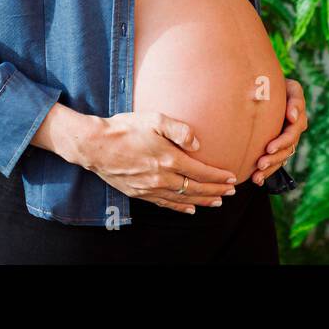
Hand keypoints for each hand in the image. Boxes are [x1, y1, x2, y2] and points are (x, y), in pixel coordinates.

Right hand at [82, 111, 237, 212]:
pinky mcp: (140, 193)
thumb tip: (198, 144)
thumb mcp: (154, 119)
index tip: (232, 178)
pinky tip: (190, 209)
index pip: (201, 172)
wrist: (96, 145)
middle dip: (216, 191)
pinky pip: (165, 204)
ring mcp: (150, 188)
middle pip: (195, 188)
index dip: (218, 177)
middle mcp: (162, 177)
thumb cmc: (125, 128)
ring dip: (202, 201)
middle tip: (231, 192)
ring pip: (182, 199)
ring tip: (217, 202)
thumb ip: (179, 129)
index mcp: (168, 158)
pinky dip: (180, 207)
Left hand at [253, 78, 307, 185]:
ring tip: (257, 174)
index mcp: (297, 114)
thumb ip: (294, 99)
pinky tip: (256, 180)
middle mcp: (294, 129)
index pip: (293, 130)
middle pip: (287, 147)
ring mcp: (287, 139)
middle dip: (274, 157)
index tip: (269, 148)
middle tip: (260, 162)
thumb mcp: (290, 86)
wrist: (266, 88)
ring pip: (282, 157)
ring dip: (270, 167)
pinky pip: (275, 163)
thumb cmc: (276, 83)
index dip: (282, 141)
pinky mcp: (279, 147)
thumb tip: (292, 117)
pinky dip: (266, 173)